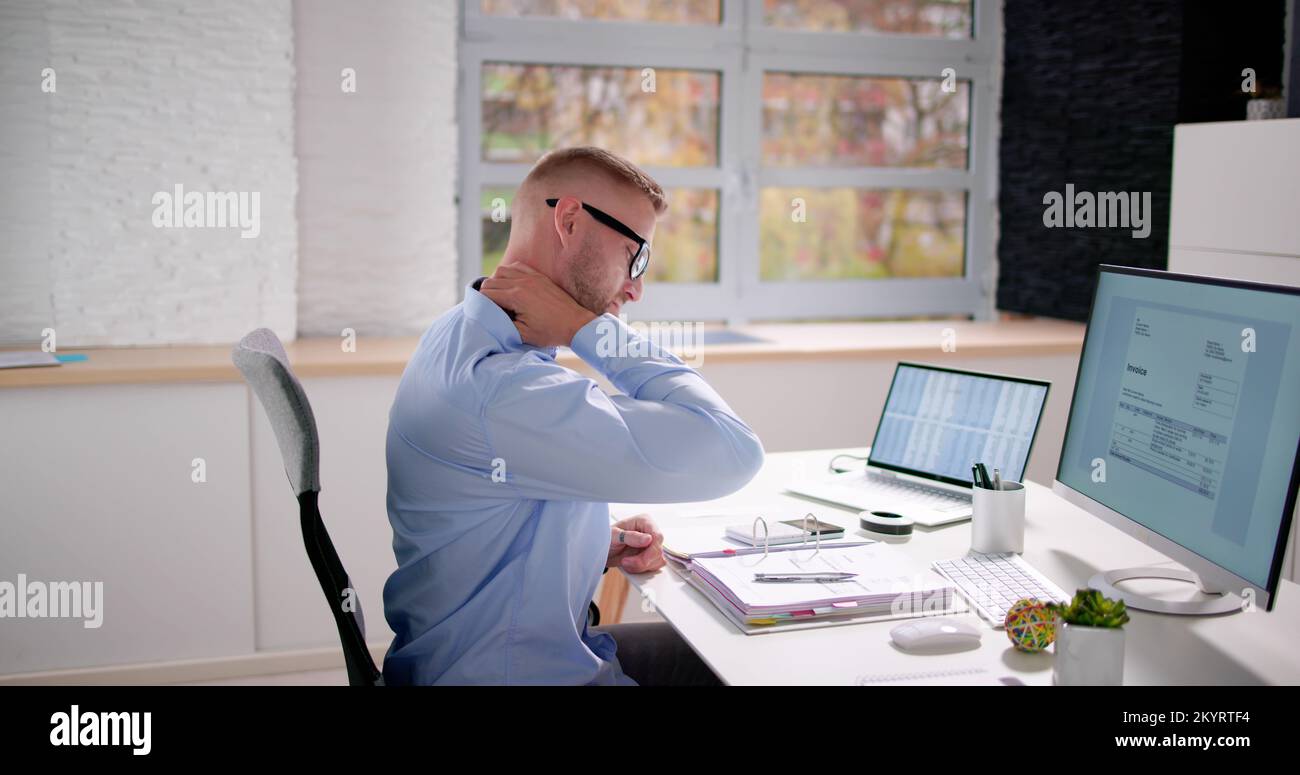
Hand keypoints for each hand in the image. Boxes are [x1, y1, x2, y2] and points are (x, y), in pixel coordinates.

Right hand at [479, 264, 596, 347]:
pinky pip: (517, 266)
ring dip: (496, 282)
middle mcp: (522, 282)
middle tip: (492, 308)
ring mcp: (531, 276)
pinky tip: (512, 285)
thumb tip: (489, 316)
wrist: (576, 324)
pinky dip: (509, 273)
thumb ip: (503, 324)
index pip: (486, 293)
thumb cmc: (550, 332)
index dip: (482, 304)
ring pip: (501, 270)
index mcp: (516, 296)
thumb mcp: (523, 334)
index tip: (486, 313)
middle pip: (490, 281)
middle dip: (487, 294)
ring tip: (501, 296)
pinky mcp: (539, 276)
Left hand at [607, 514, 665, 573]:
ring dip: (641, 566)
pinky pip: (653, 566)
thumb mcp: (614, 535)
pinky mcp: (650, 556)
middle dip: (643, 561)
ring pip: (658, 560)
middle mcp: (650, 532)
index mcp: (644, 521)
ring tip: (625, 562)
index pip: (657, 536)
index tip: (640, 559)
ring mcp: (651, 545)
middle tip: (626, 562)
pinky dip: (641, 569)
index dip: (651, 550)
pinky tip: (630, 565)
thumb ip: (631, 536)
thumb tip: (648, 539)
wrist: (602, 550)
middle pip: (658, 551)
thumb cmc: (607, 538)